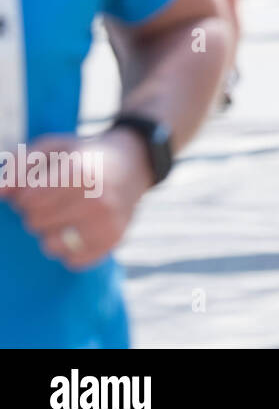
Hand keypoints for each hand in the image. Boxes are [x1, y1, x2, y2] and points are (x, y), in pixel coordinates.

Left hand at [0, 130, 152, 269]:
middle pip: (36, 223)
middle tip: (58, 198)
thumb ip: (20, 166)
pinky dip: (71, 250)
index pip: (27, 201)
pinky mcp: (113, 240)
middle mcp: (96, 200)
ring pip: (51, 246)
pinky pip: (74, 261)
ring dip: (53, 233)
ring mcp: (107, 222)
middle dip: (38, 212)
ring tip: (68, 214)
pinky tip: (80, 229)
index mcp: (79, 173)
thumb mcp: (52, 147)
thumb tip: (0, 192)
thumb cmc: (83, 155)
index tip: (42, 185)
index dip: (27, 193)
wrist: (134, 162)